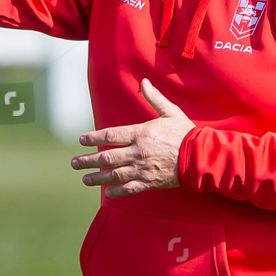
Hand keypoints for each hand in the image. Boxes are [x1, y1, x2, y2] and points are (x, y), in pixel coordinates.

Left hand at [70, 79, 194, 198]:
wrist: (200, 156)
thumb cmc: (186, 133)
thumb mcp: (171, 112)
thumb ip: (154, 98)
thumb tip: (144, 82)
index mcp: (141, 133)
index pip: (111, 135)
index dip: (94, 137)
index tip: (82, 140)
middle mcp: (138, 152)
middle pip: (107, 157)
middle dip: (88, 161)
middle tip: (75, 163)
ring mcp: (143, 169)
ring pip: (114, 175)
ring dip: (97, 178)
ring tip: (85, 179)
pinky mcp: (150, 182)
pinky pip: (129, 188)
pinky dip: (117, 191)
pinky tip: (107, 193)